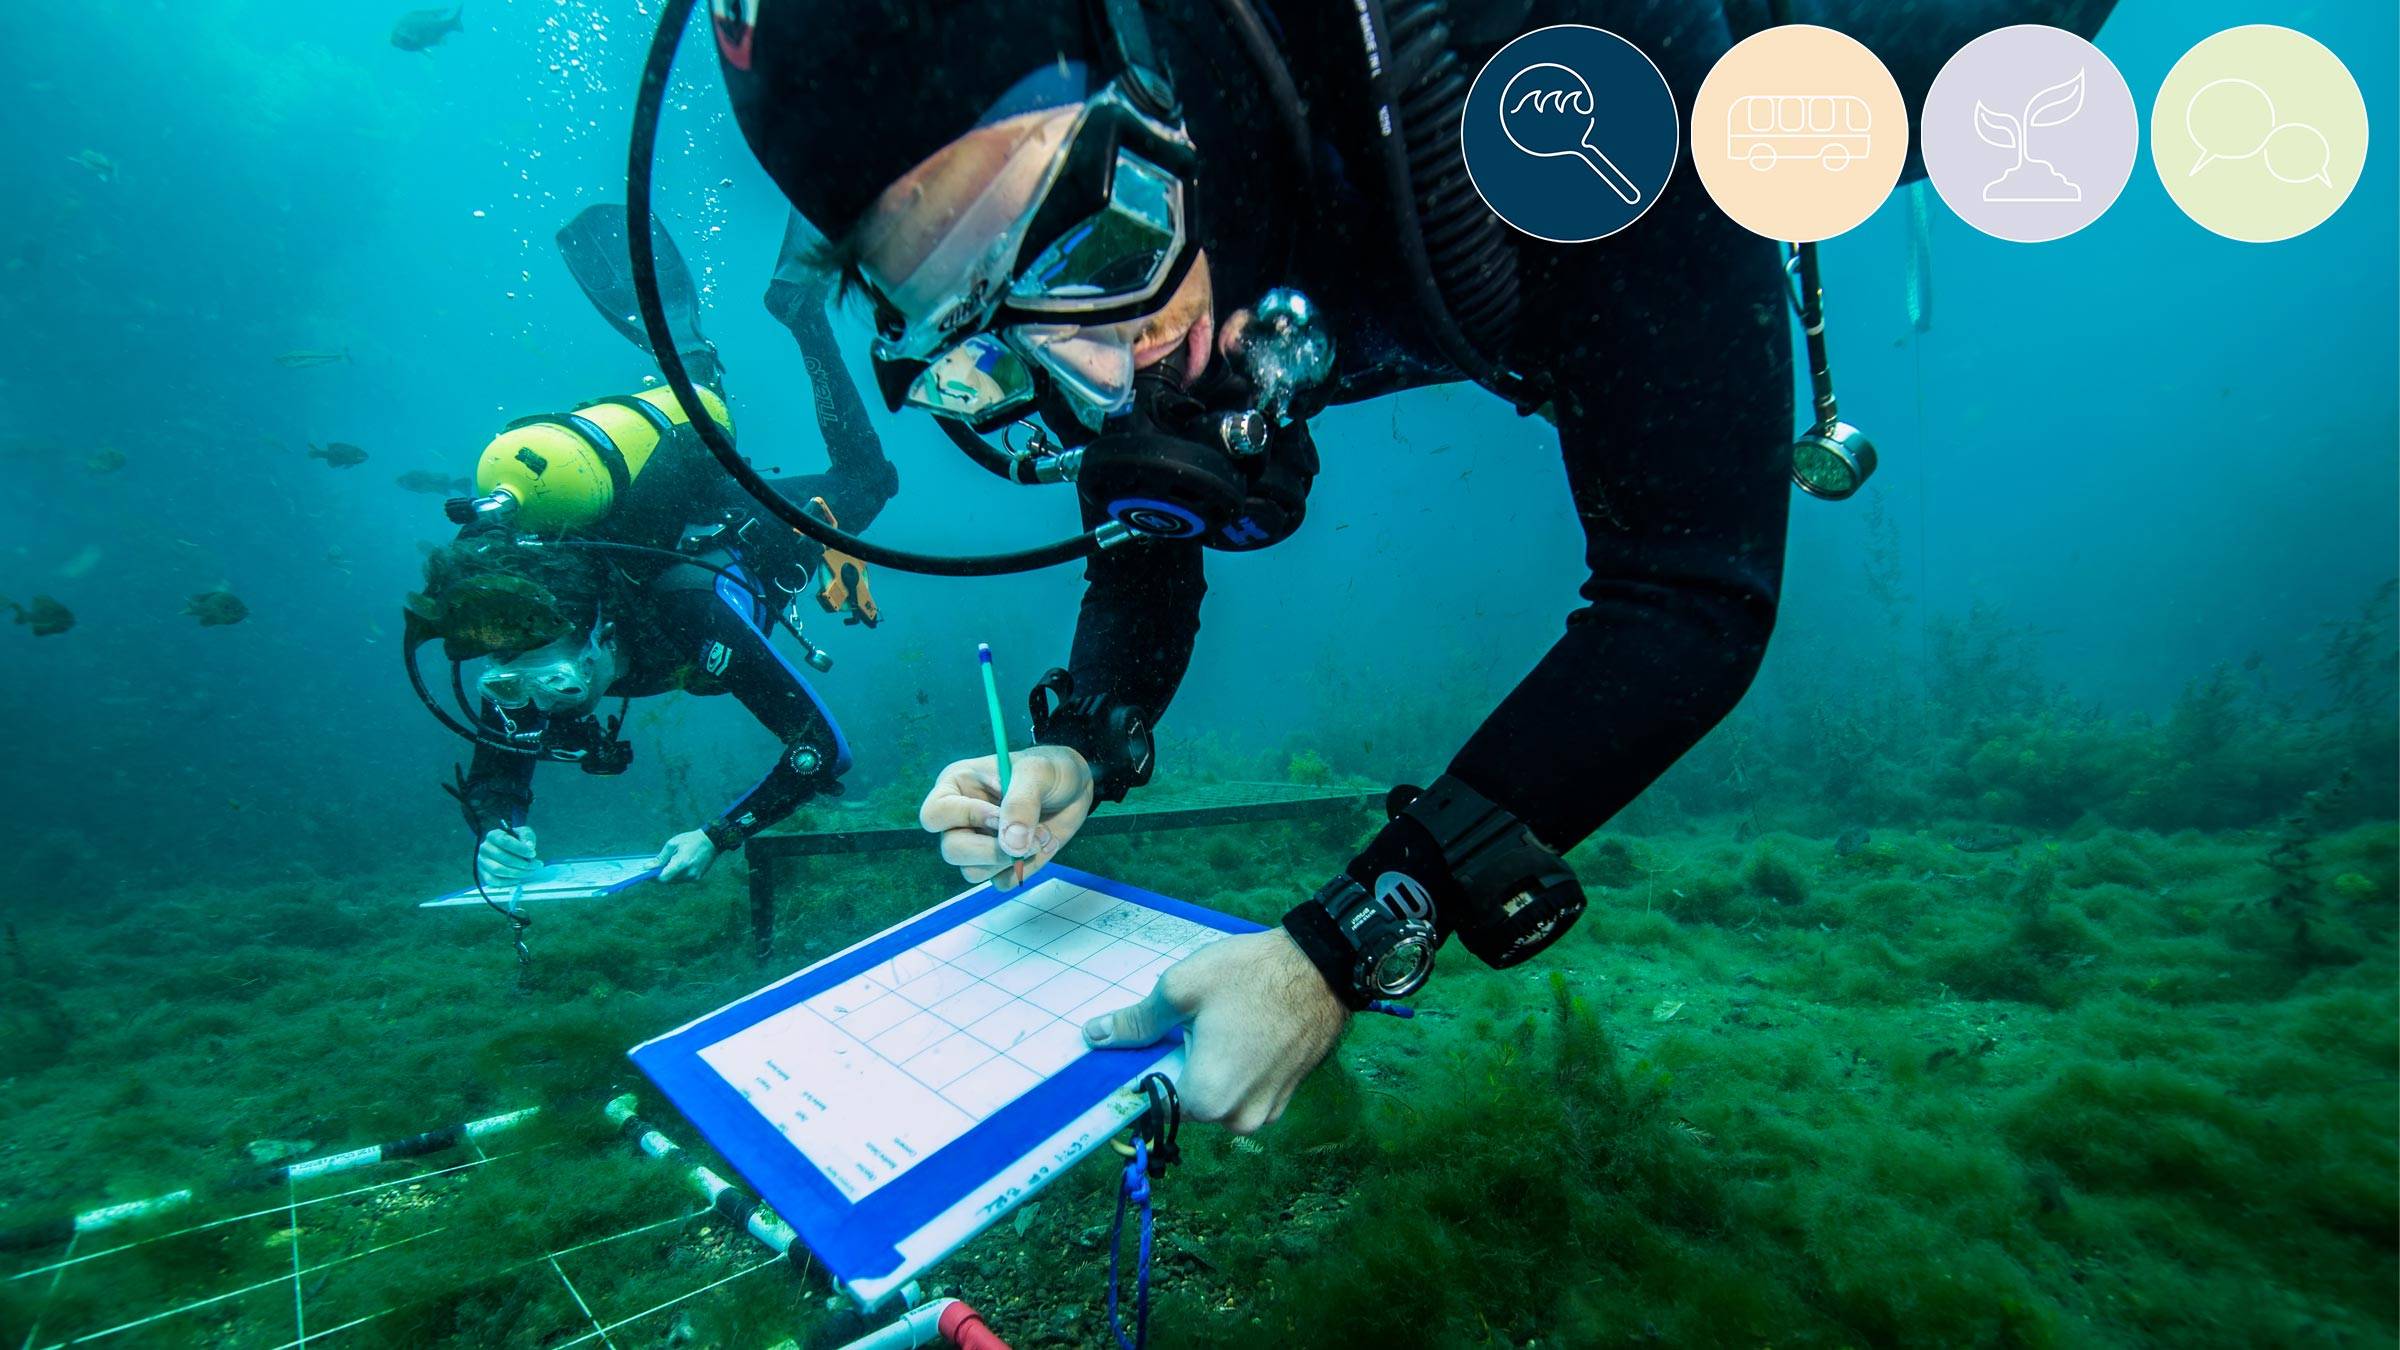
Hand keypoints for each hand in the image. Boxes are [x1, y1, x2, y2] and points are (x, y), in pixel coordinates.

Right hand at [477, 827, 541, 886]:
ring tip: (529, 872)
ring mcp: (482, 862)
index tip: (533, 854)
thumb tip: (529, 846)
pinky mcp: (483, 874)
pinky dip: (508, 882)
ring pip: (498, 870)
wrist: (507, 849)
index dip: (520, 848)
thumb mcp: (523, 833)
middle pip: (502, 857)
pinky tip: (519, 879)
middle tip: (535, 865)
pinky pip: (494, 881)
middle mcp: (485, 848)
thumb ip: (526, 836)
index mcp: (493, 835)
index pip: (505, 841)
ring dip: (517, 873)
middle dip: (522, 863)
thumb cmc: (516, 841)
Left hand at [654, 829, 719, 882]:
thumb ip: (660, 858)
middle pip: (667, 881)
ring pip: (674, 881)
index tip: (645, 873)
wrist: (712, 841)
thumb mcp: (673, 844)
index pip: (663, 878)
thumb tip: (648, 867)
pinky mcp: (697, 878)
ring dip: (666, 876)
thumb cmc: (690, 840)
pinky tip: (673, 866)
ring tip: (662, 866)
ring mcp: (694, 877)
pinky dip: (675, 875)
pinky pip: (681, 880)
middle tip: (651, 869)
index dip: (652, 878)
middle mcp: (688, 873)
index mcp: (682, 863)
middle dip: (658, 876)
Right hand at [919, 745, 1094, 884]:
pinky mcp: (998, 863)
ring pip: (973, 872)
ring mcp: (977, 843)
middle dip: (992, 849)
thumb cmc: (1049, 770)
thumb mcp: (1037, 773)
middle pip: (952, 850)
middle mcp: (960, 818)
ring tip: (1043, 835)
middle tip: (1030, 837)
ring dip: (1012, 860)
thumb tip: (1010, 846)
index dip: (967, 818)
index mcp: (956, 786)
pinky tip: (1042, 846)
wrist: (1075, 789)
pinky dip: (1025, 869)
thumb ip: (1020, 804)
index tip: (1000, 814)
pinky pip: (1001, 882)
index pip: (934, 814)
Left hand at [1082, 928, 1348, 1133]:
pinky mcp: (1285, 1099)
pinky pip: (1245, 1094)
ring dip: (1210, 1070)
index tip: (1156, 1039)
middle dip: (1181, 1067)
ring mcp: (1266, 1113)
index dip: (1146, 1068)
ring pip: (1217, 1099)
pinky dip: (1237, 1072)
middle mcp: (1236, 1119)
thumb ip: (1136, 1022)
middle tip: (1193, 1024)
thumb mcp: (1182, 988)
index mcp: (1206, 1098)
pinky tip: (1243, 1035)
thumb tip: (1093, 1037)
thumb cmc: (1249, 975)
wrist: (1323, 968)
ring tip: (1222, 1026)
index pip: (1154, 1099)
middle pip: (1187, 1101)